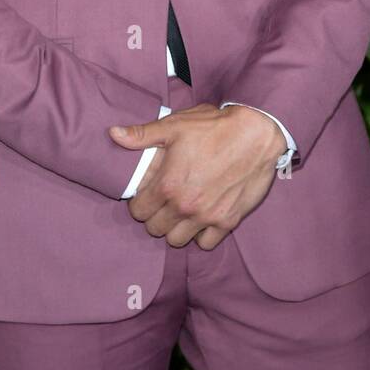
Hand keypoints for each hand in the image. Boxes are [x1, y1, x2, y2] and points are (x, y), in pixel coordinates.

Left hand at [108, 103, 285, 248]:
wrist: (256, 135)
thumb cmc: (214, 128)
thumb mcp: (174, 126)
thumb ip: (142, 135)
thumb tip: (113, 134)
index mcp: (167, 185)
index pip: (138, 212)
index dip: (139, 203)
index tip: (147, 195)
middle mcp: (184, 206)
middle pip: (155, 229)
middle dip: (155, 216)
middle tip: (163, 202)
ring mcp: (207, 217)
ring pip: (177, 240)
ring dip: (175, 228)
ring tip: (181, 211)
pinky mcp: (227, 222)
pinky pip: (206, 243)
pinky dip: (201, 235)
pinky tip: (202, 217)